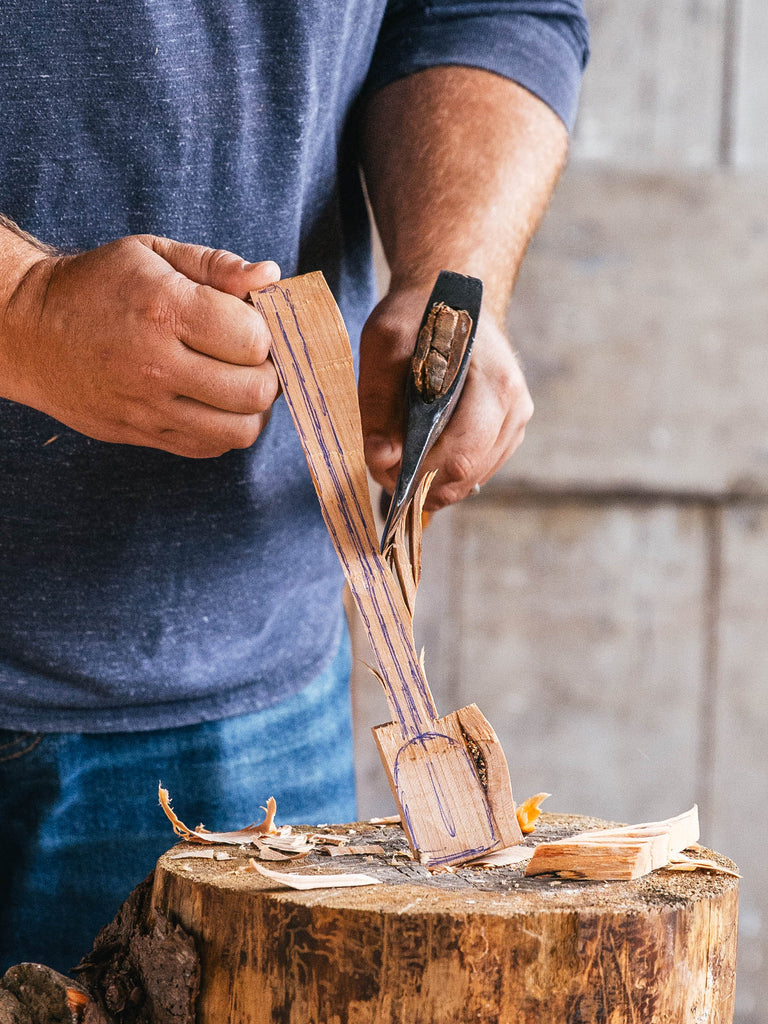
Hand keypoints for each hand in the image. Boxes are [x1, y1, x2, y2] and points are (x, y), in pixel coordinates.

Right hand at [0, 234, 280, 457]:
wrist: (28, 330)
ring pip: (240, 431)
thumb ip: (216, 265)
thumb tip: (271, 276)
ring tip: (237, 384)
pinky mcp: (142, 434)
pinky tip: (211, 403)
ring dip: (252, 409)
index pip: (253, 340)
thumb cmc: (97, 285)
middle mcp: (158, 365)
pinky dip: (224, 429)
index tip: (248, 323)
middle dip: (266, 373)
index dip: (263, 331)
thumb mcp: (153, 253)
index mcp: (165, 310)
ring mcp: (149, 408)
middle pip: (255, 391)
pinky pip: (209, 447)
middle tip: (251, 358)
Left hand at [359, 287, 532, 509]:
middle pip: (468, 474)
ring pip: (474, 479)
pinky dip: (448, 473)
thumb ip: (379, 403)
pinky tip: (422, 456)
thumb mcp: (385, 345)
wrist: (452, 298)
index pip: (462, 454)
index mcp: (493, 383)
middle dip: (423, 484)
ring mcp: (517, 420)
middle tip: (384, 472)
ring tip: (399, 461)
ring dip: (434, 482)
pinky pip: (478, 470)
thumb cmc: (418, 319)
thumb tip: (381, 458)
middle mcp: (515, 406)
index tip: (382, 468)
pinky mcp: (509, 430)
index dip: (419, 474)